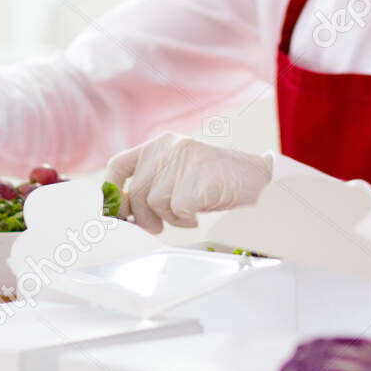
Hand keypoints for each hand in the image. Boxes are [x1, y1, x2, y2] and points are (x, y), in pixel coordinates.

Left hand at [105, 133, 272, 234]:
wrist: (259, 181)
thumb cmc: (216, 181)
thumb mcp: (179, 173)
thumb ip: (151, 182)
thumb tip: (119, 209)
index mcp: (161, 144)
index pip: (118, 165)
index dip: (111, 193)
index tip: (116, 214)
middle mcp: (169, 147)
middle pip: (135, 192)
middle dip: (143, 217)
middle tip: (159, 226)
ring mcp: (184, 161)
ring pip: (154, 203)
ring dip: (169, 217)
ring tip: (189, 213)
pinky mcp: (197, 179)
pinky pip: (176, 210)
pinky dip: (185, 219)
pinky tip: (199, 213)